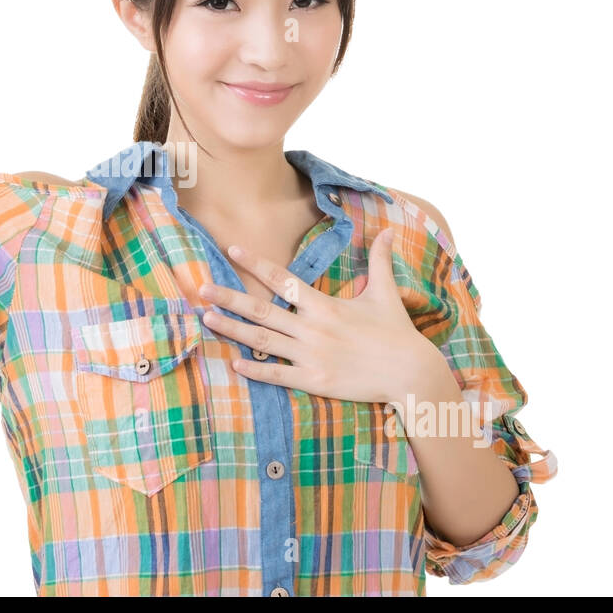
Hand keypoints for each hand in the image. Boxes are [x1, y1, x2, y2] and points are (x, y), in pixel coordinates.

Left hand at [197, 228, 444, 405]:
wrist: (410, 373)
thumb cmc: (396, 333)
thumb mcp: (386, 293)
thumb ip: (380, 261)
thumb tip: (389, 231)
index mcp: (324, 306)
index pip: (283, 279)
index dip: (255, 263)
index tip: (232, 250)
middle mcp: (312, 329)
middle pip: (261, 310)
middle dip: (230, 298)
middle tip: (202, 289)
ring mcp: (311, 356)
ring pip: (262, 341)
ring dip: (232, 330)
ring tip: (208, 319)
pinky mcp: (315, 381)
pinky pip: (278, 374)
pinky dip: (255, 370)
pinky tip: (234, 365)